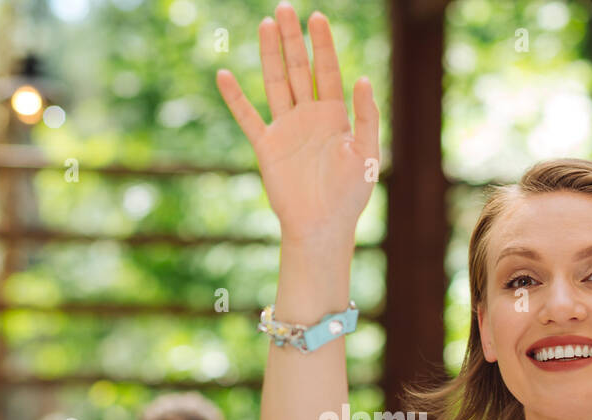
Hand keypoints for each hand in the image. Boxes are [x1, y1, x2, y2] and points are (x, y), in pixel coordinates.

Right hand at [215, 3, 379, 243]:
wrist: (322, 226)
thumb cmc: (350, 195)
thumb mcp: (367, 154)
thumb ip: (366, 117)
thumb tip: (362, 79)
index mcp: (334, 116)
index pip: (327, 71)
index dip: (322, 44)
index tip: (318, 18)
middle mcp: (308, 116)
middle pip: (298, 69)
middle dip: (293, 39)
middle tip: (285, 9)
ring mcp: (285, 129)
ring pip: (274, 83)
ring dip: (269, 55)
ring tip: (266, 25)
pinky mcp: (266, 146)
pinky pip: (248, 118)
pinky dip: (235, 98)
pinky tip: (224, 75)